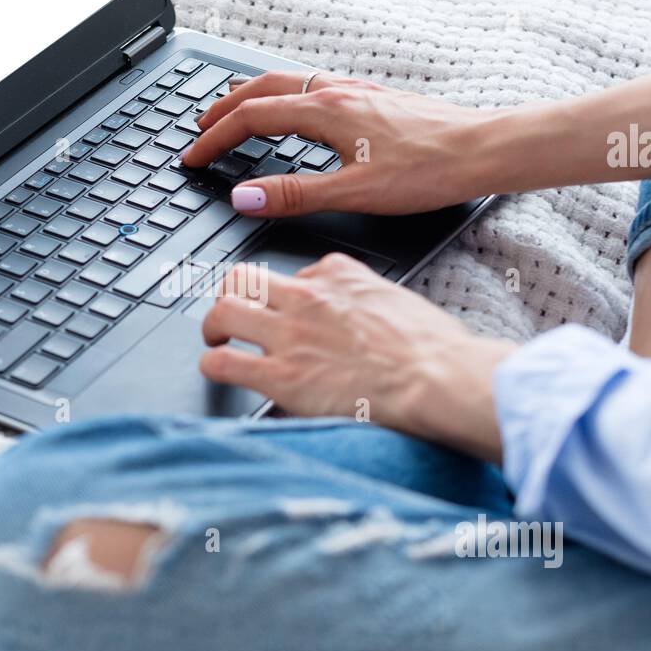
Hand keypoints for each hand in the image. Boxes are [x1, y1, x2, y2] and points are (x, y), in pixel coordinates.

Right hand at [181, 70, 502, 217]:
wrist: (484, 150)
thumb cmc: (430, 171)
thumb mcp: (355, 192)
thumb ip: (295, 194)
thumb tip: (245, 196)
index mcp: (326, 111)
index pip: (251, 118)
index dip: (215, 139)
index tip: (193, 157)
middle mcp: (338, 92)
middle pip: (263, 88)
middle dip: (225, 107)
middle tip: (200, 127)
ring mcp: (358, 92)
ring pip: (290, 82)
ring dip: (255, 95)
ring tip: (236, 111)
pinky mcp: (377, 100)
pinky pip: (315, 86)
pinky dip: (288, 95)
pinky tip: (299, 109)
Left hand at [199, 253, 516, 461]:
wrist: (438, 378)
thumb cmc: (435, 349)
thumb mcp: (401, 304)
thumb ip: (372, 303)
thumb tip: (370, 319)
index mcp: (340, 275)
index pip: (297, 272)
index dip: (288, 293)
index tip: (288, 308)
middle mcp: (308, 298)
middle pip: (245, 278)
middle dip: (233, 294)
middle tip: (233, 312)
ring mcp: (290, 335)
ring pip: (224, 311)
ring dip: (214, 324)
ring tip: (217, 337)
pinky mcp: (280, 375)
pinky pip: (223, 361)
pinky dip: (213, 364)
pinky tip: (217, 369)